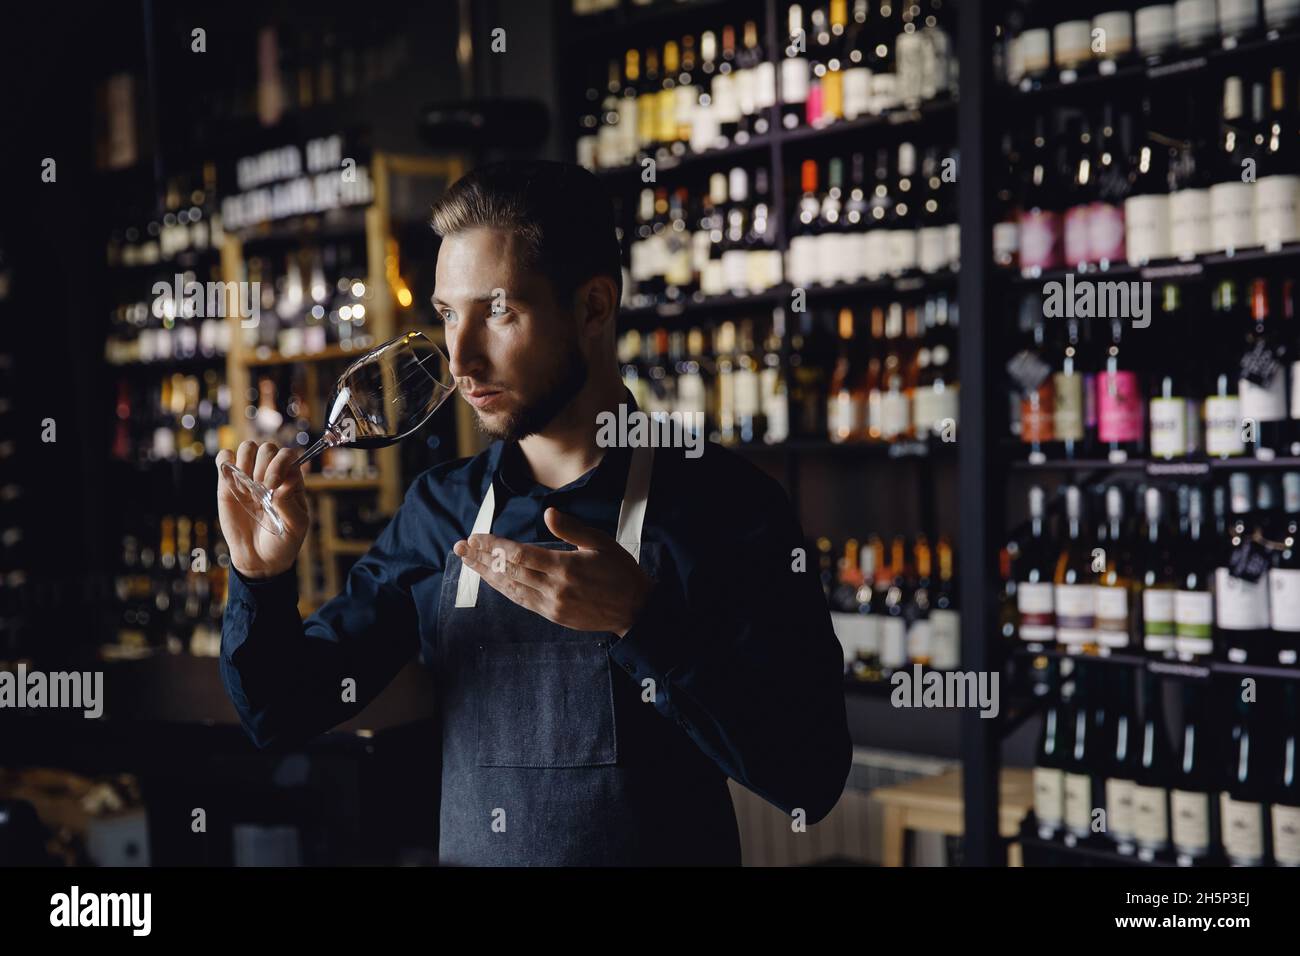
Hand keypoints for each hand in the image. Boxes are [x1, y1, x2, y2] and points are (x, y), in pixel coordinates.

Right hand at [215, 441, 309, 578]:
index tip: (273, 485)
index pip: (288, 455)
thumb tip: (280, 485)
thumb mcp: (295, 526)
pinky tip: (231, 483)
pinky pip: (225, 458)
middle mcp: (271, 474)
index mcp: (291, 480)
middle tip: (260, 490)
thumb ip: (289, 504)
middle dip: (263, 465)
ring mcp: (249, 477)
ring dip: (245, 462)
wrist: (259, 558)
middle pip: (267, 448)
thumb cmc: (283, 541)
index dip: (280, 464)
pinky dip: (226, 462)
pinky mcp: (228, 483)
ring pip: (247, 447)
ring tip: (246, 487)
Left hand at [454, 508, 652, 635]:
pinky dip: (503, 589)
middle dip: (481, 558)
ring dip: (486, 575)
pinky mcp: (553, 616)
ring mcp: (552, 605)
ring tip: (467, 562)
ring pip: (510, 588)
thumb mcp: (601, 543)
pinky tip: (491, 581)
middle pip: (508, 571)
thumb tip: (548, 513)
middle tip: (459, 548)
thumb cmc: (621, 572)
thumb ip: (572, 529)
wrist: (636, 611)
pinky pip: (521, 601)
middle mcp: (554, 588)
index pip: (518, 554)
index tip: (476, 537)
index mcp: (564, 567)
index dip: (494, 545)